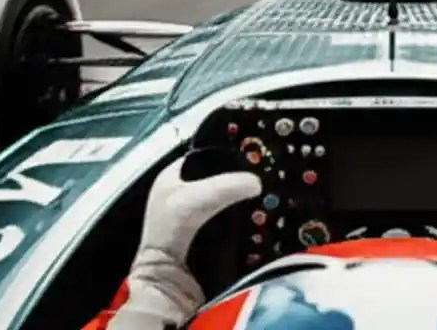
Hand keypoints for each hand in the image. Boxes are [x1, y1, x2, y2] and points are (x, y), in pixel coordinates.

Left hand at [109, 156, 260, 329]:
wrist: (165, 282)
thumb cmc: (173, 231)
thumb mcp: (199, 199)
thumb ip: (229, 186)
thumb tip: (257, 182)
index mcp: (172, 177)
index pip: (204, 156)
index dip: (226, 155)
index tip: (254, 155)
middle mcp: (182, 195)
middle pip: (219, 180)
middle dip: (240, 180)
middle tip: (268, 176)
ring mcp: (195, 220)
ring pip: (228, 203)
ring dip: (244, 203)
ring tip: (271, 195)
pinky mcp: (207, 240)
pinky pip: (232, 224)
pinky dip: (244, 222)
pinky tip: (264, 217)